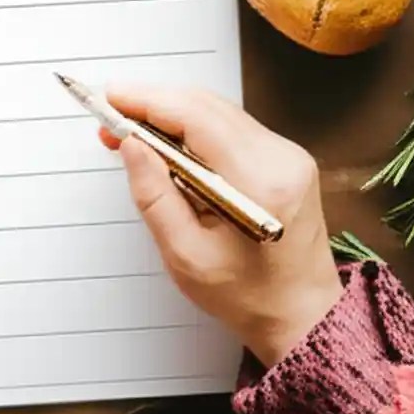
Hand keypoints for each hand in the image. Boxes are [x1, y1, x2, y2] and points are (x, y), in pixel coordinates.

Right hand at [101, 86, 341, 365]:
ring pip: (219, 111)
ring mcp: (289, 154)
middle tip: (111, 117)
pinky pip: (232, 127)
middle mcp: (281, 158)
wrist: (301, 315)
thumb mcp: (185, 255)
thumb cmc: (247, 297)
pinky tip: (168, 143)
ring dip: (172, 114)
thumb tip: (131, 145)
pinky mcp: (286, 158)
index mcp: (259, 184)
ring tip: (131, 131)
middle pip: (207, 106)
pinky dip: (195, 127)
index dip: (148, 102)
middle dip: (153, 104)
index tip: (111, 98)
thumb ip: (154, 195)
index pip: (196, 119)